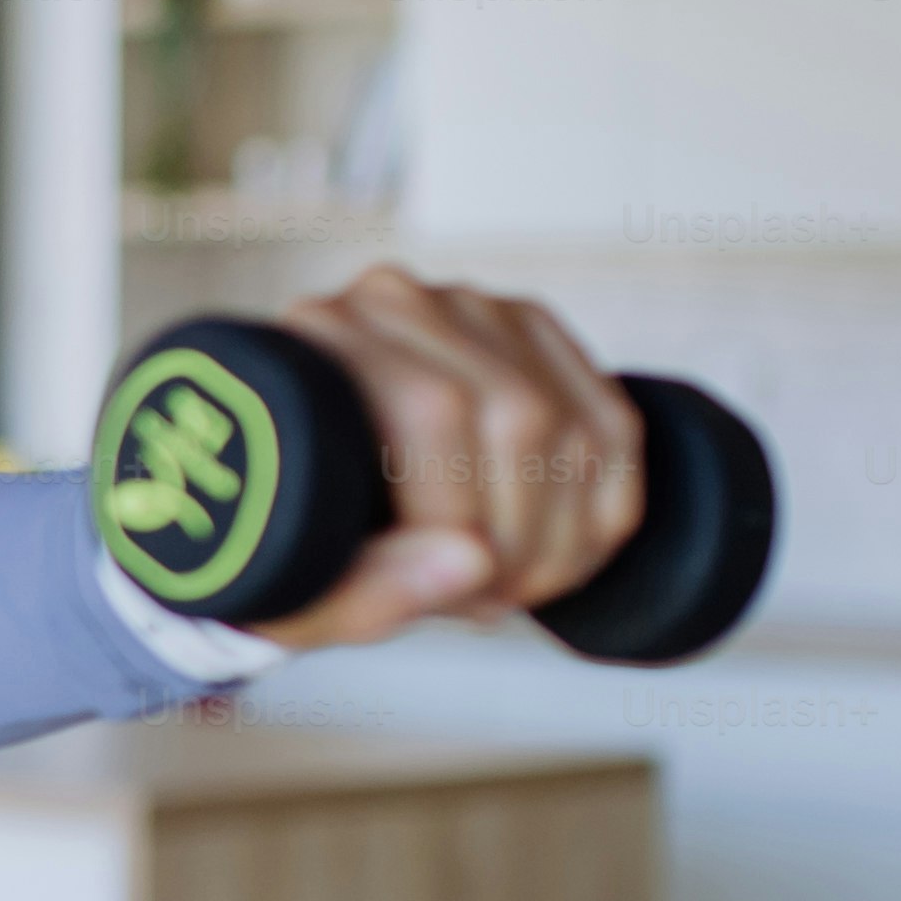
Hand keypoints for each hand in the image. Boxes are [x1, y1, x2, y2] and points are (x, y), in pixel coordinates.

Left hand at [258, 265, 644, 651]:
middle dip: (520, 535)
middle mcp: (395, 301)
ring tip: (509, 586)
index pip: (433, 409)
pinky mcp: (532, 334)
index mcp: (318, 339)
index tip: (458, 594)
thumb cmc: (286, 540)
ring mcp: (471, 309)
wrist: (297, 496)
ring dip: (562, 536)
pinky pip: (613, 426)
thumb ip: (368, 590)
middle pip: (518, 414)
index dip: (463, 515)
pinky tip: (555, 557)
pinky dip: (602, 511)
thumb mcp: (302, 587)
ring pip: (572, 426)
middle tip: (487, 600)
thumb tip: (474, 562)